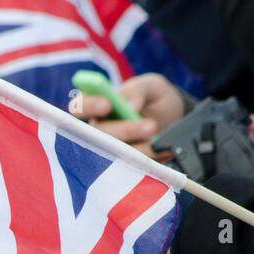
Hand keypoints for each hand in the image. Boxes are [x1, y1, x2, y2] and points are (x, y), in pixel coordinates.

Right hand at [70, 74, 185, 156]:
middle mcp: (97, 131)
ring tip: (161, 137)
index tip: (108, 105)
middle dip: (124, 130)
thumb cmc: (154, 99)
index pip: (79, 107)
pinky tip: (162, 150)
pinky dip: (148, 158)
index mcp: (96, 105)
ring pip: (115, 154)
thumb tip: (128, 106)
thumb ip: (137, 90)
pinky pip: (131, 167)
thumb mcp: (150, 86)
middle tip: (151, 125)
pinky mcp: (125, 166)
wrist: (174, 121)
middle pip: (97, 135)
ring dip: (140, 147)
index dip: (88, 107)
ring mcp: (109, 151)